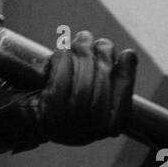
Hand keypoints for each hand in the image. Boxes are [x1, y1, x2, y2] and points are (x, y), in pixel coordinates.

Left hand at [37, 30, 137, 144]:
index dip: (127, 72)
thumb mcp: (97, 97)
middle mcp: (94, 128)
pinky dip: (65, 58)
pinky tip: (65, 49)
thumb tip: (130, 55)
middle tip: (100, 43)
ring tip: (84, 38)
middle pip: (104, 82)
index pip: (124, 95)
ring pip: (84, 79)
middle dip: (103, 55)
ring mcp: (72, 120)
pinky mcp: (51, 109)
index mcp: (111, 125)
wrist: (38, 120)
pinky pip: (62, 77)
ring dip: (84, 51)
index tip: (127, 54)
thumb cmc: (73, 104)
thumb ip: (114, 79)